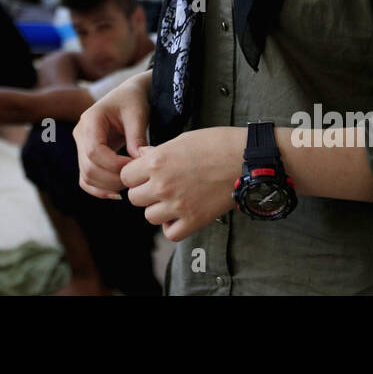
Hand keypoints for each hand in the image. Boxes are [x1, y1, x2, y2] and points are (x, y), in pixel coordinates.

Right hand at [74, 70, 150, 199]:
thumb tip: (139, 162)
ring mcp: (80, 146)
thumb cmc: (133, 101)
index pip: (94, 151)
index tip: (136, 167)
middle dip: (113, 179)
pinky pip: (87, 179)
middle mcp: (80, 133)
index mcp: (90, 120)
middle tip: (136, 179)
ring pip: (86, 177)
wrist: (128, 96)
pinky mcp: (86, 156)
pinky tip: (119, 193)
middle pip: (88, 167)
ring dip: (108, 187)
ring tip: (130, 185)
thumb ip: (137, 137)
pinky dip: (100, 189)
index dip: (114, 165)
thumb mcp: (138, 114)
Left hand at [120, 127, 242, 242]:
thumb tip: (141, 157)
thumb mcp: (181, 139)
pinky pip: (171, 233)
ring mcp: (178, 204)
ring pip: (150, 217)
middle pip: (134, 198)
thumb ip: (157, 152)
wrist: (246, 158)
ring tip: (172, 199)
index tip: (144, 174)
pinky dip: (172, 227)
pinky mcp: (194, 220)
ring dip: (157, 209)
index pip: (125, 176)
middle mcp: (162, 184)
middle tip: (159, 186)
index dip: (134, 174)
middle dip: (144, 192)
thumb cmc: (216, 143)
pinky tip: (180, 215)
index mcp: (156, 161)